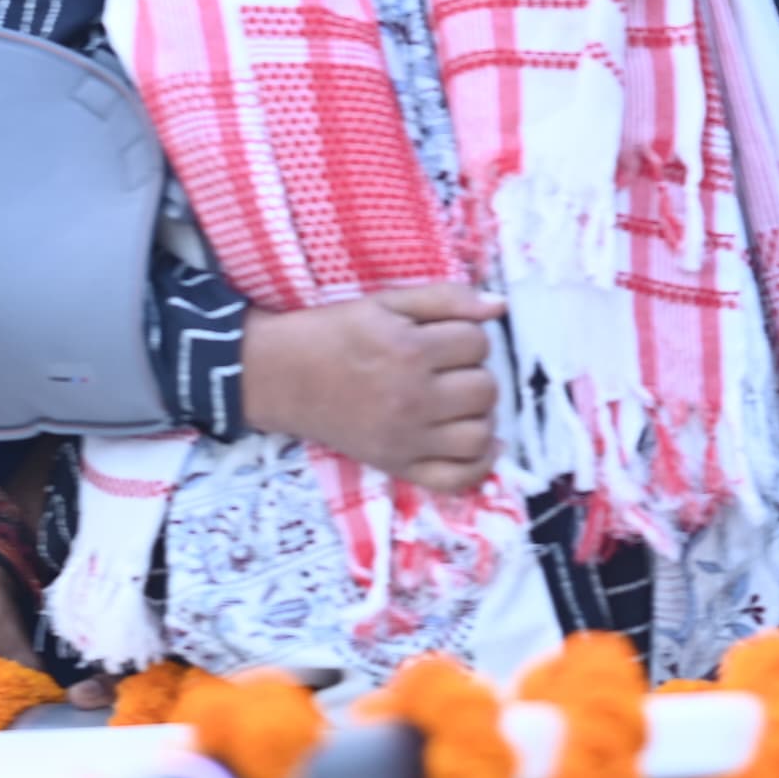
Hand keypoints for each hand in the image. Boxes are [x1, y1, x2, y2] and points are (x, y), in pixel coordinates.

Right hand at [241, 284, 506, 493]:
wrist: (280, 376)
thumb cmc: (333, 333)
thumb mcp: (385, 302)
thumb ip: (444, 298)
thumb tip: (499, 306)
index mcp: (410, 350)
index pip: (477, 342)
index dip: (466, 335)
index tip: (443, 338)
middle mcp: (412, 398)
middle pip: (485, 389)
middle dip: (474, 372)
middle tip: (449, 368)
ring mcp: (406, 439)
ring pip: (479, 434)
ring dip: (479, 414)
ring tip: (459, 401)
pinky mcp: (397, 466)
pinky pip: (457, 479)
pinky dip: (478, 464)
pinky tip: (477, 441)